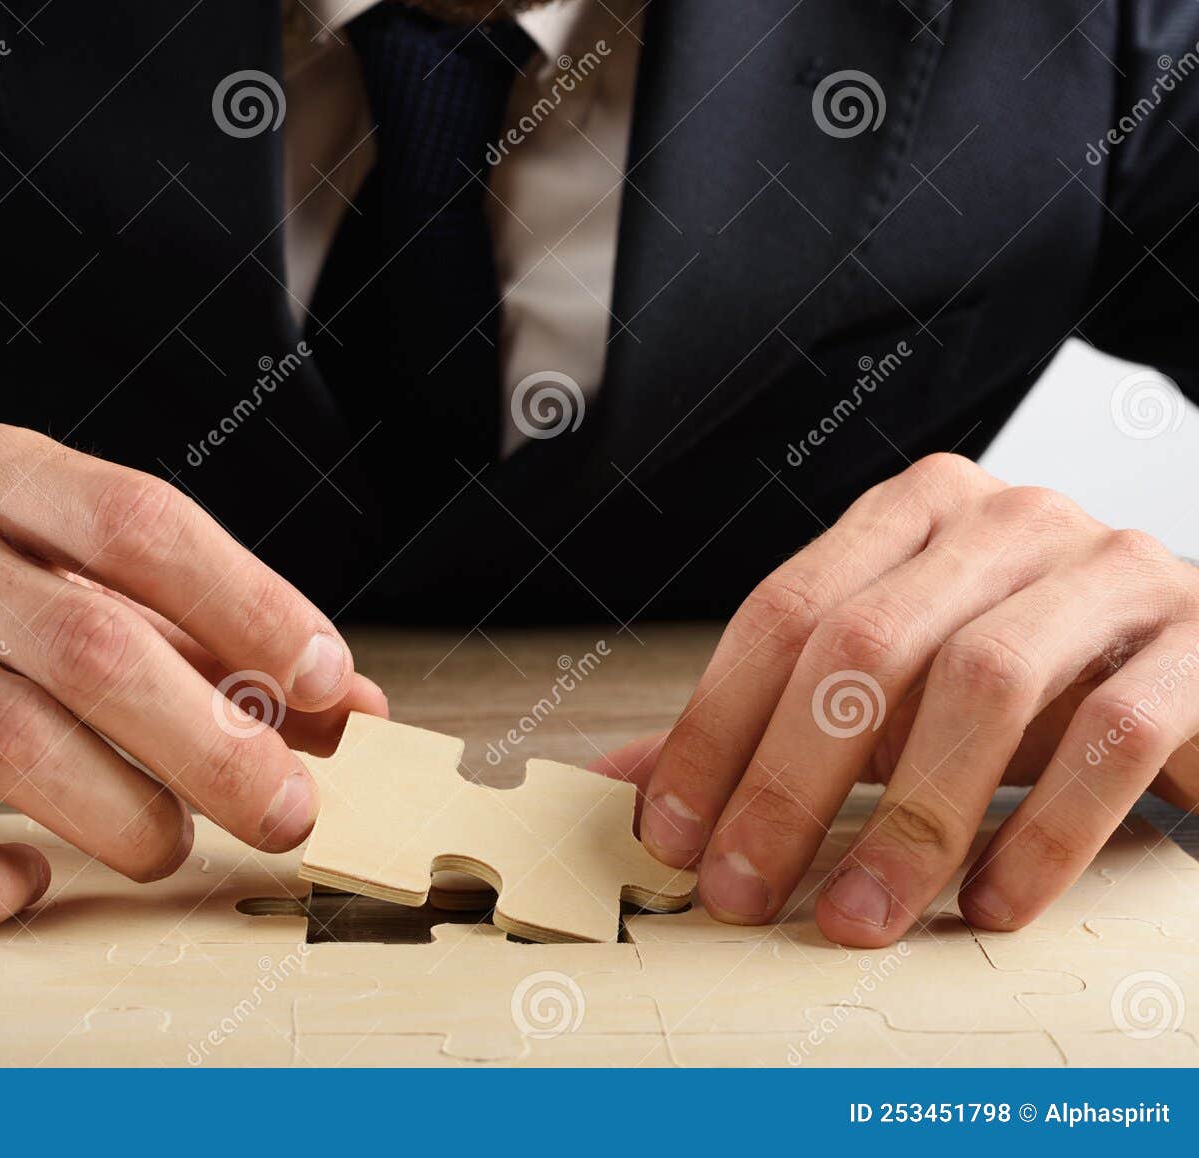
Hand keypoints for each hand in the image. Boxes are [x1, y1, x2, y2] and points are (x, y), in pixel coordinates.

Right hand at [0, 424, 382, 928]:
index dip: (247, 605)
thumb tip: (349, 712)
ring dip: (119, 814)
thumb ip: (208, 642)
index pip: (140, 522)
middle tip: (285, 812)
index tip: (325, 684)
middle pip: (89, 643)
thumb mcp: (70, 590)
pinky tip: (30, 883)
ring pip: (4, 738)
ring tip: (166, 848)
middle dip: (211, 743)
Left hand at [620, 453, 1198, 946]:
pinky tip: (993, 905)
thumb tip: (624, 790)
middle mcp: (1008, 521)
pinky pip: (1114, 734)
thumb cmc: (1031, 680)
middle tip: (743, 893)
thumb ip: (767, 725)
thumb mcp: (894, 694)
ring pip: (983, 684)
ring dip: (909, 820)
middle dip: (787, 783)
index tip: (673, 835)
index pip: (782, 613)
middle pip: (865, 646)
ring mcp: (1112, 570)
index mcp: (914, 514)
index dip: (715, 728)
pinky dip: (1044, 832)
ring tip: (860, 919)